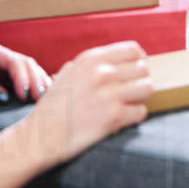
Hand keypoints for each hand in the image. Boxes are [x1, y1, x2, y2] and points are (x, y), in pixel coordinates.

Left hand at [0, 36, 52, 101]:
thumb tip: (5, 97)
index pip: (13, 61)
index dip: (22, 78)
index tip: (25, 95)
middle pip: (26, 62)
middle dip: (35, 80)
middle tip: (40, 99)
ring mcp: (4, 59)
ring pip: (30, 67)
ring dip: (40, 82)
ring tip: (46, 98)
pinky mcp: (6, 69)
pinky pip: (27, 73)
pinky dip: (36, 82)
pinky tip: (44, 92)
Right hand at [21, 41, 151, 166]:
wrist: (41, 136)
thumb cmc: (54, 107)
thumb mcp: (68, 74)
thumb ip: (90, 66)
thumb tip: (115, 62)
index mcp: (91, 59)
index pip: (133, 50)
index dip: (138, 62)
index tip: (133, 73)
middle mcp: (101, 72)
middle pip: (144, 69)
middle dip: (139, 81)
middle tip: (129, 93)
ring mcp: (108, 94)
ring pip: (147, 88)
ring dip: (140, 98)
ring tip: (128, 104)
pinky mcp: (114, 117)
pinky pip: (141, 112)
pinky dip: (133, 117)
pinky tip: (121, 119)